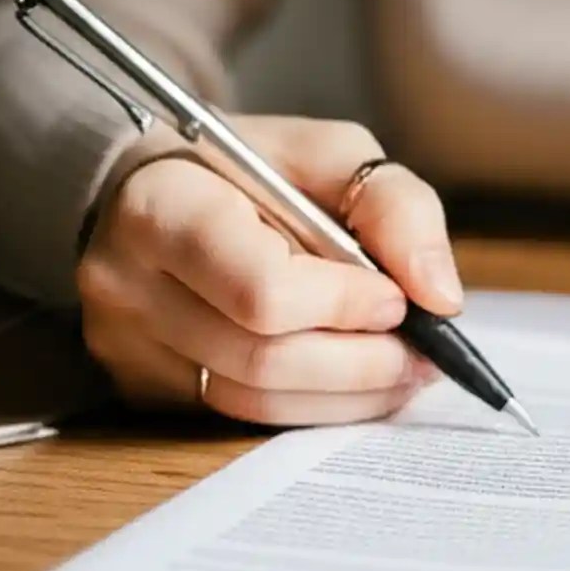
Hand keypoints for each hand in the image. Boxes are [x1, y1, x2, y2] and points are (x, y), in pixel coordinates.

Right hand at [76, 115, 462, 424]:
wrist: (152, 188)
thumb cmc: (252, 166)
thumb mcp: (330, 152)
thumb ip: (393, 207)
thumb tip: (440, 297)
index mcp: (164, 206)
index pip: (263, 289)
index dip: (345, 304)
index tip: (396, 298)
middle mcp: (129, 283)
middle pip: (263, 357)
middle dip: (362, 361)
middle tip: (420, 351)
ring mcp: (129, 344)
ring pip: (255, 402)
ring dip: (349, 394)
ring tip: (403, 368)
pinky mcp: (146, 386)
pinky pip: (242, 418)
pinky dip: (315, 407)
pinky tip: (356, 382)